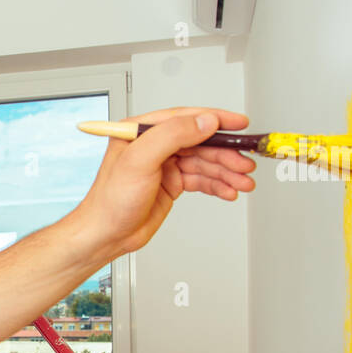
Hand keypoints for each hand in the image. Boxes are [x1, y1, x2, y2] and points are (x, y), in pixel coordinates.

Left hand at [80, 107, 256, 255]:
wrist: (106, 235)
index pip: (184, 117)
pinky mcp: (171, 184)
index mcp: (141, 130)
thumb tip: (204, 121)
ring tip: (243, 182)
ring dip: (226, 172)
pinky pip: (200, 179)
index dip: (214, 119)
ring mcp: (164, 165)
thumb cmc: (111, 200)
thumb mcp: (140, 160)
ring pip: (204, 162)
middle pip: (200, 142)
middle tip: (245, 164)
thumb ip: (172, 135)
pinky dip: (217, 185)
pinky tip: (229, 191)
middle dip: (225, 154)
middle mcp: (154, 145)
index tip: (238, 123)